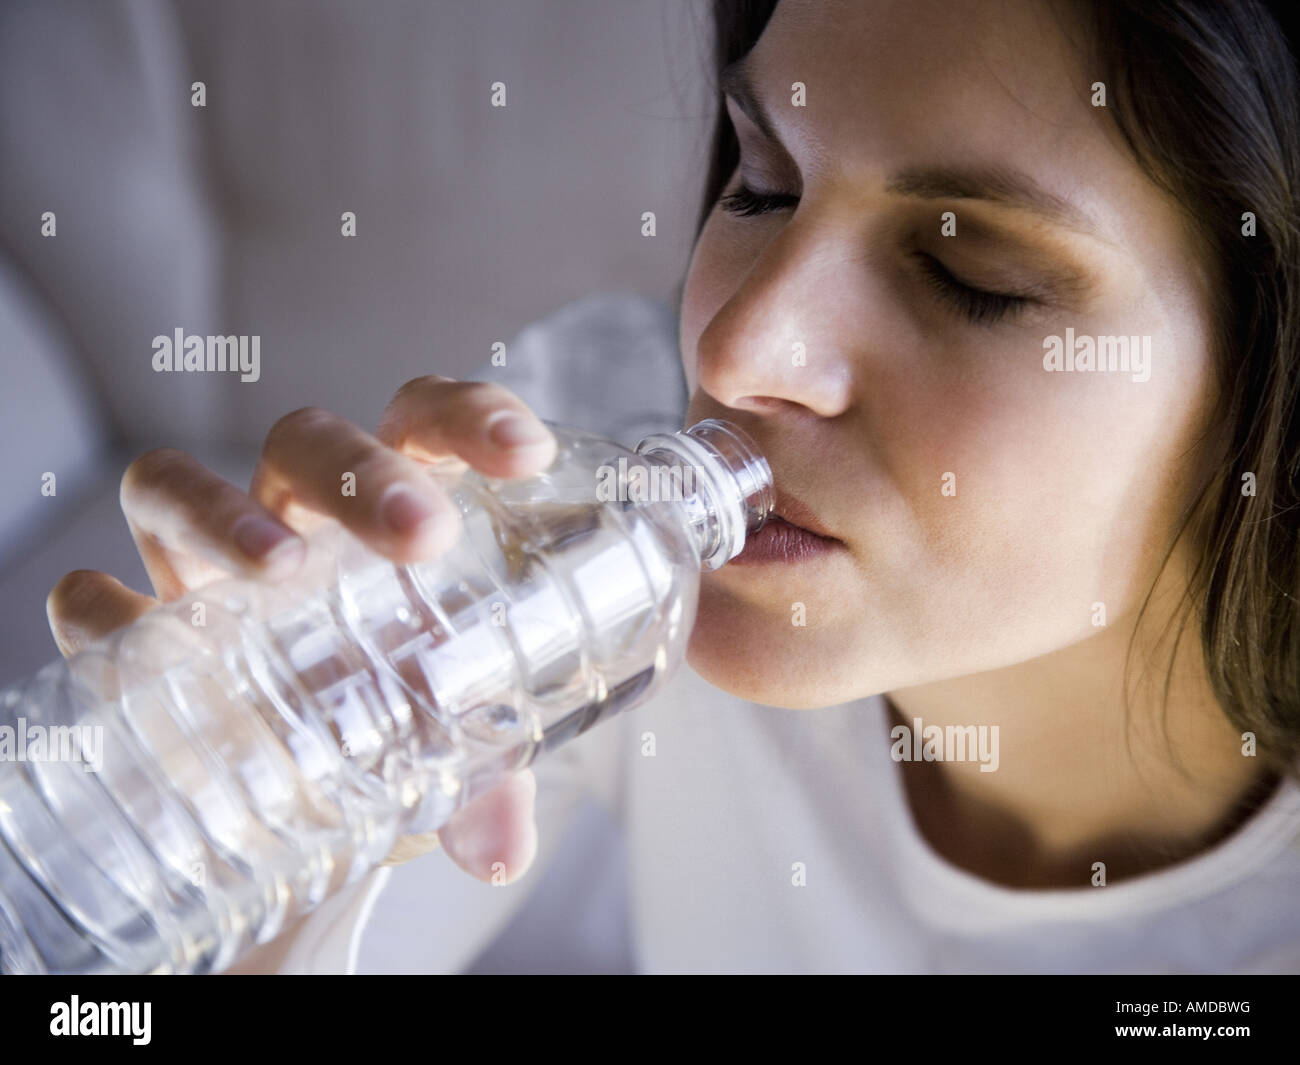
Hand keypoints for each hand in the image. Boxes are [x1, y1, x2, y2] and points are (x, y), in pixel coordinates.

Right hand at [45, 377, 557, 965]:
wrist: (303, 779)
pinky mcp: (135, 633)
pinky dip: (102, 611)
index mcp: (389, 512)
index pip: (423, 425)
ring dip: (225, 516)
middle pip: (306, 445)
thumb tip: (499, 850)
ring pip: (179, 489)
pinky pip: (91, 603)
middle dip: (361, 473)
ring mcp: (204, 567)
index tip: (524, 454)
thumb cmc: (391, 717)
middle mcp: (293, 521)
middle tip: (422, 534)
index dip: (469, 418)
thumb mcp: (448, 745)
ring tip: (281, 567)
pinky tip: (134, 639)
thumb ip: (486, 783)